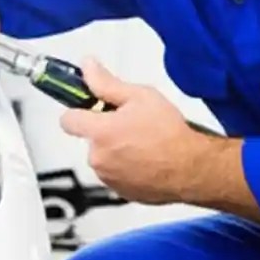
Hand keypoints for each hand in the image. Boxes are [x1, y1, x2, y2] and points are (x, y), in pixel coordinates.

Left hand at [60, 58, 204, 204]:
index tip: (91, 109)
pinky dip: (127, 168)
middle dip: (105, 131)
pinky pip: (116, 175)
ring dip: (116, 151)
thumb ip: (106, 83)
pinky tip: (147, 160)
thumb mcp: (140, 96)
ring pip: (103, 158)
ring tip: (143, 144)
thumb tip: (88, 68)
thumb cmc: (170, 134)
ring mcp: (109, 178)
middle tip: (130, 124)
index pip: (67, 120)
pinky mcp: (121, 192)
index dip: (79, 111)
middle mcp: (99, 158)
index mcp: (100, 132)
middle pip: (90, 139)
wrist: (193, 168)